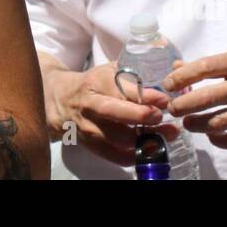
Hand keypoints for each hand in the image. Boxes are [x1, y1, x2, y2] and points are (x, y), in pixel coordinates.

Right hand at [43, 61, 174, 165]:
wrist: (60, 100)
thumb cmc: (92, 84)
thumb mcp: (107, 71)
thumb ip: (132, 73)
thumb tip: (166, 71)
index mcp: (97, 82)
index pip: (121, 88)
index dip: (144, 94)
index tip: (163, 98)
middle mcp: (90, 104)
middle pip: (114, 112)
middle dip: (140, 115)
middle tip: (160, 116)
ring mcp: (88, 126)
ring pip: (116, 138)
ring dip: (145, 138)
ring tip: (167, 134)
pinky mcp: (90, 144)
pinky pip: (113, 155)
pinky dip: (134, 155)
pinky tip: (150, 148)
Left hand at [165, 46, 226, 148]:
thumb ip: (216, 64)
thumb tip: (180, 67)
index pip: (204, 67)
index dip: (181, 77)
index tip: (168, 83)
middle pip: (206, 97)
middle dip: (182, 104)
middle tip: (172, 107)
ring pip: (217, 121)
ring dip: (196, 123)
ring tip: (188, 122)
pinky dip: (218, 139)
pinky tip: (211, 135)